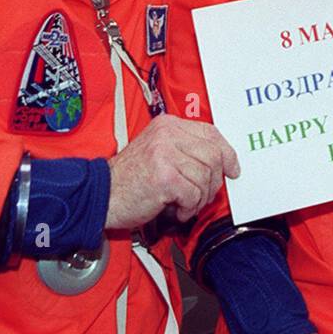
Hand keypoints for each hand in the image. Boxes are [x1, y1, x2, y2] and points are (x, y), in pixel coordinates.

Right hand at [104, 115, 239, 229]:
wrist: (101, 194)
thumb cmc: (129, 179)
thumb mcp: (157, 150)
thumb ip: (185, 149)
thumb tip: (221, 158)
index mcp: (168, 125)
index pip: (211, 133)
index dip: (227, 153)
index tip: (232, 169)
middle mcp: (167, 134)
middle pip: (214, 156)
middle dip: (213, 182)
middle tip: (201, 195)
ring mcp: (165, 154)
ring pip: (206, 177)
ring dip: (199, 198)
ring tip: (184, 203)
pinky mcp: (164, 176)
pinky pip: (194, 194)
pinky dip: (189, 207)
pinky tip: (176, 209)